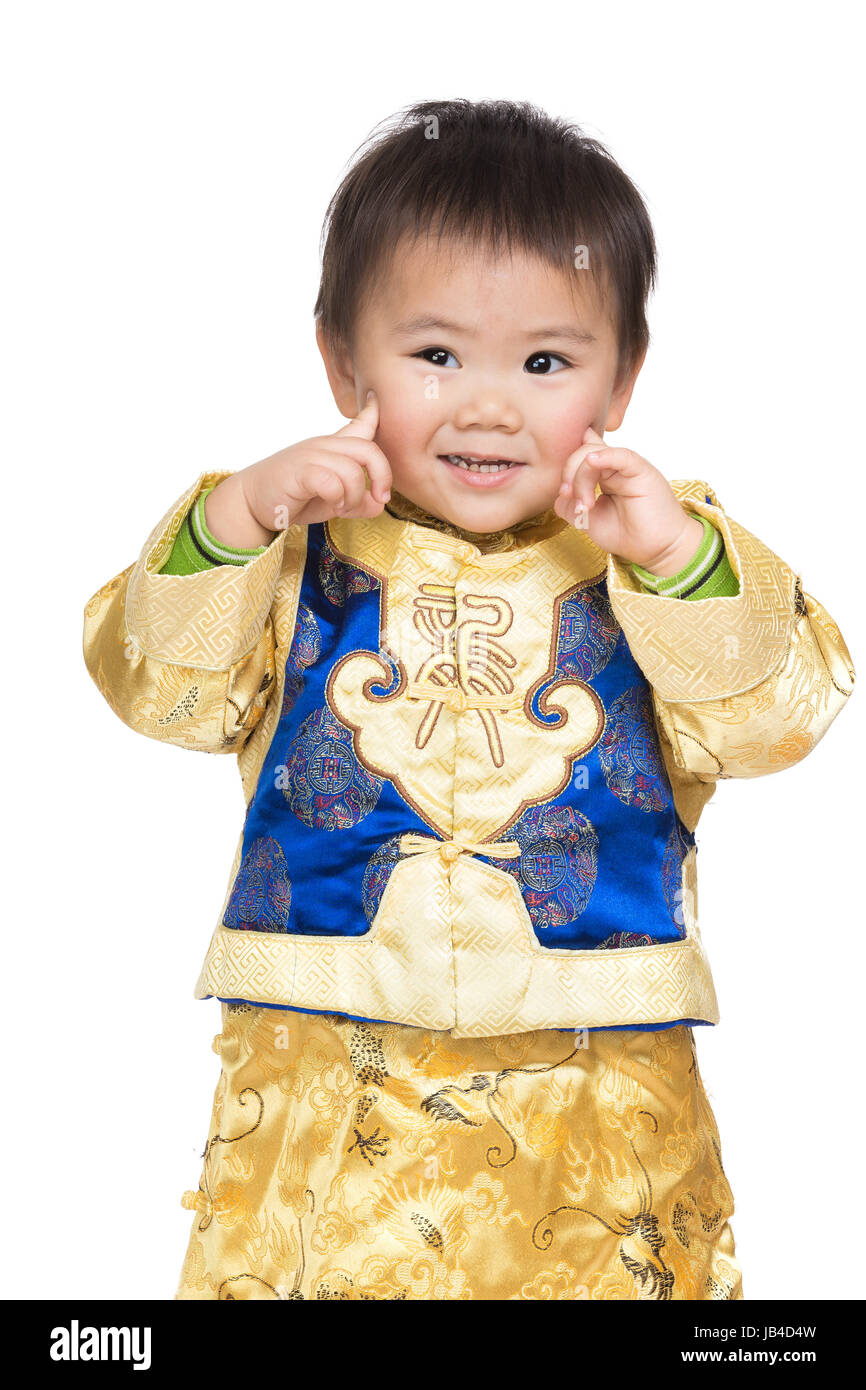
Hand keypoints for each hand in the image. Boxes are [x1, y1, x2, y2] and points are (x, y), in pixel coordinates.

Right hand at [237, 391, 391, 532]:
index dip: (373, 411)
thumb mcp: (331, 499)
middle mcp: (323, 446)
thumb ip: (356, 500)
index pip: (359, 423)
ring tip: (342, 507)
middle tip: (379, 498)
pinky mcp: (300, 472)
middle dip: (383, 476)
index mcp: (332, 447)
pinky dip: (338, 498)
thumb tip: (378, 504)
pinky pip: (332, 482)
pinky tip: (331, 505)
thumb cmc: (291, 497)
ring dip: (355, 496)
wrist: (251, 502)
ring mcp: (311, 456)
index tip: (376, 398)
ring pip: (353, 471)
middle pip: (368, 450)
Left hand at [553, 426, 704, 574]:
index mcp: (603, 475)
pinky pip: (621, 455)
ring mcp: (627, 468)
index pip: (579, 456)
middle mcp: (614, 467)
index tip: (563, 493)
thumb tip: (559, 492)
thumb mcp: (587, 521)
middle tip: (572, 500)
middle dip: (570, 474)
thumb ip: (569, 505)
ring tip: (585, 506)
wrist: (655, 550)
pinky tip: (592, 461)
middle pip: (583, 452)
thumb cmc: (626, 535)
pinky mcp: (641, 471)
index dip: (565, 469)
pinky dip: (605, 455)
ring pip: (595, 453)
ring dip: (581, 478)